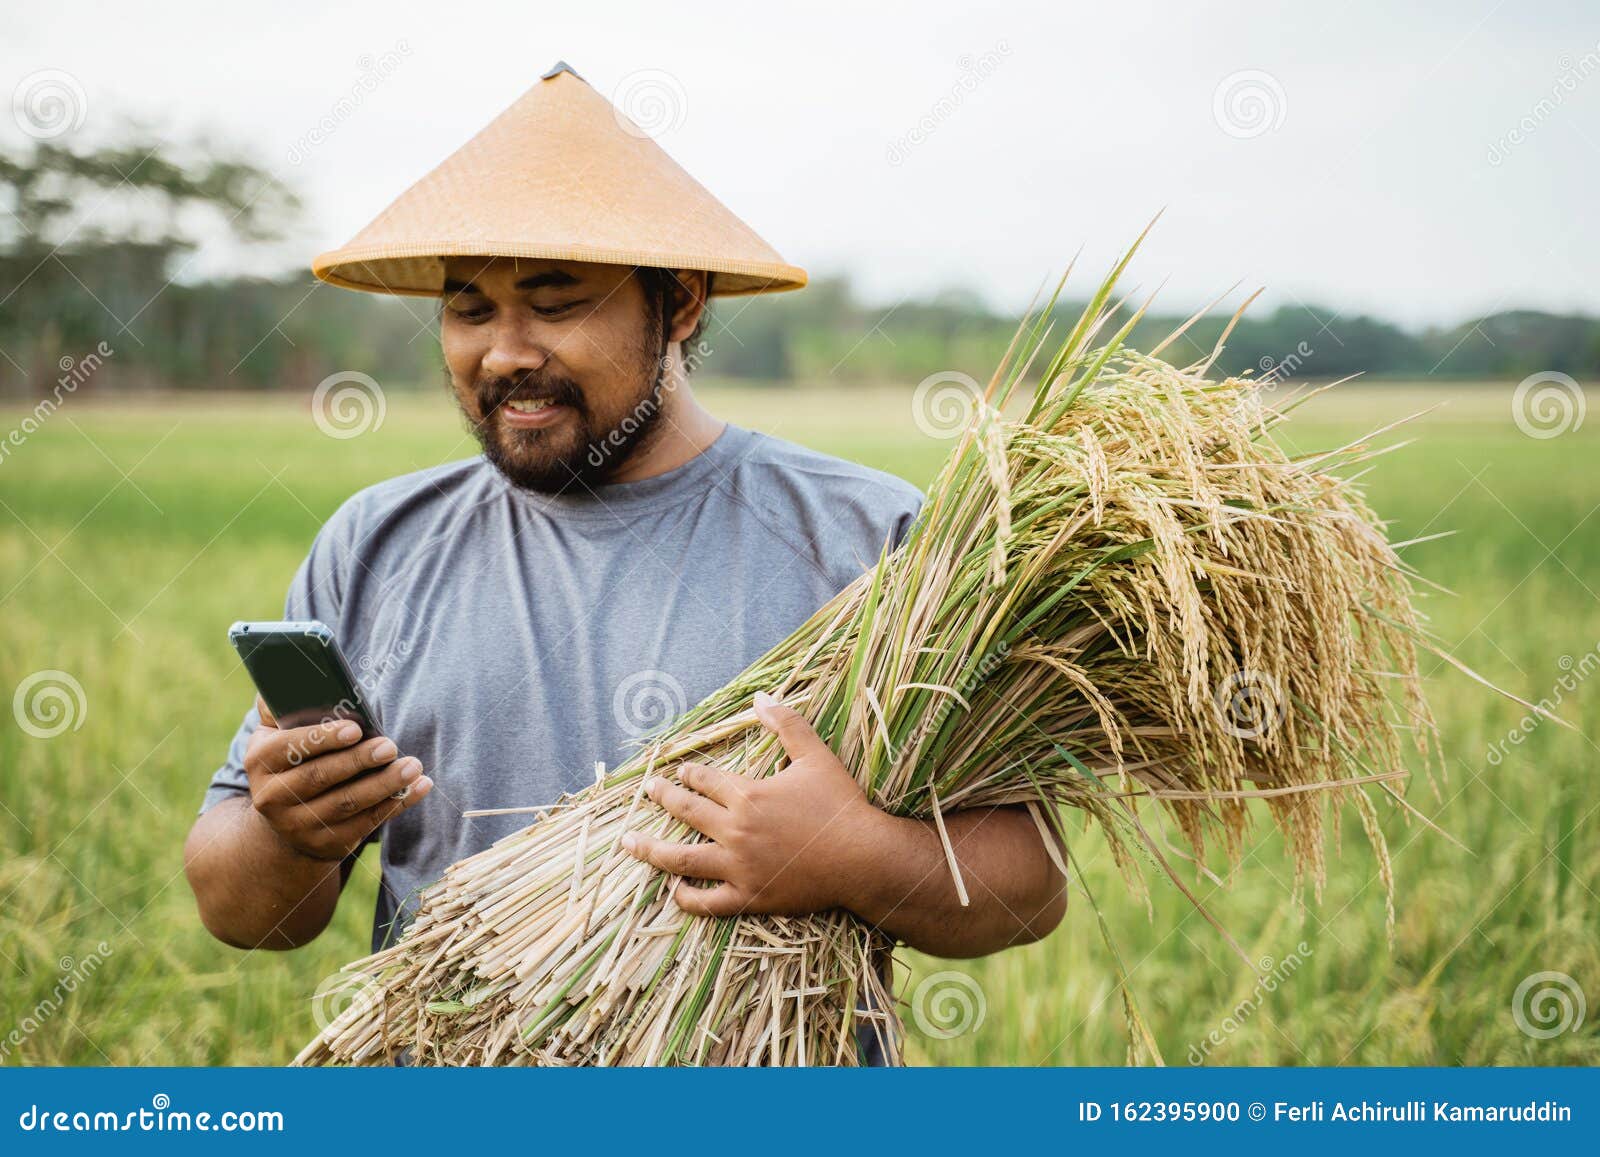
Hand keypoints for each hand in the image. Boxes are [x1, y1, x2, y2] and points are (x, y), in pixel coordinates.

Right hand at [243, 695, 432, 860]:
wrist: (284, 824)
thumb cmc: (291, 763)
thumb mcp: (274, 736)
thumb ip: (280, 708)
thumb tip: (288, 680)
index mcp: (260, 762)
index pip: (290, 748)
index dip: (324, 739)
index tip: (356, 728)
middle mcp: (273, 798)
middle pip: (322, 777)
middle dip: (360, 760)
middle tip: (391, 745)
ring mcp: (300, 825)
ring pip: (347, 804)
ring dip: (385, 784)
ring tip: (413, 765)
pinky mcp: (328, 844)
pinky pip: (367, 823)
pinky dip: (397, 804)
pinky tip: (420, 786)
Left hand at [621, 690, 890, 917]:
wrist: (863, 858)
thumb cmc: (840, 805)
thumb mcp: (815, 756)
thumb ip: (786, 724)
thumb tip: (760, 697)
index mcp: (747, 794)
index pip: (704, 780)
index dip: (689, 774)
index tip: (679, 772)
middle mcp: (735, 830)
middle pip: (685, 812)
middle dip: (663, 797)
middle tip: (650, 790)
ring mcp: (739, 866)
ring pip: (681, 859)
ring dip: (650, 851)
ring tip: (628, 843)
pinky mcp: (749, 897)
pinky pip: (708, 902)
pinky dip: (687, 898)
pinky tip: (673, 891)